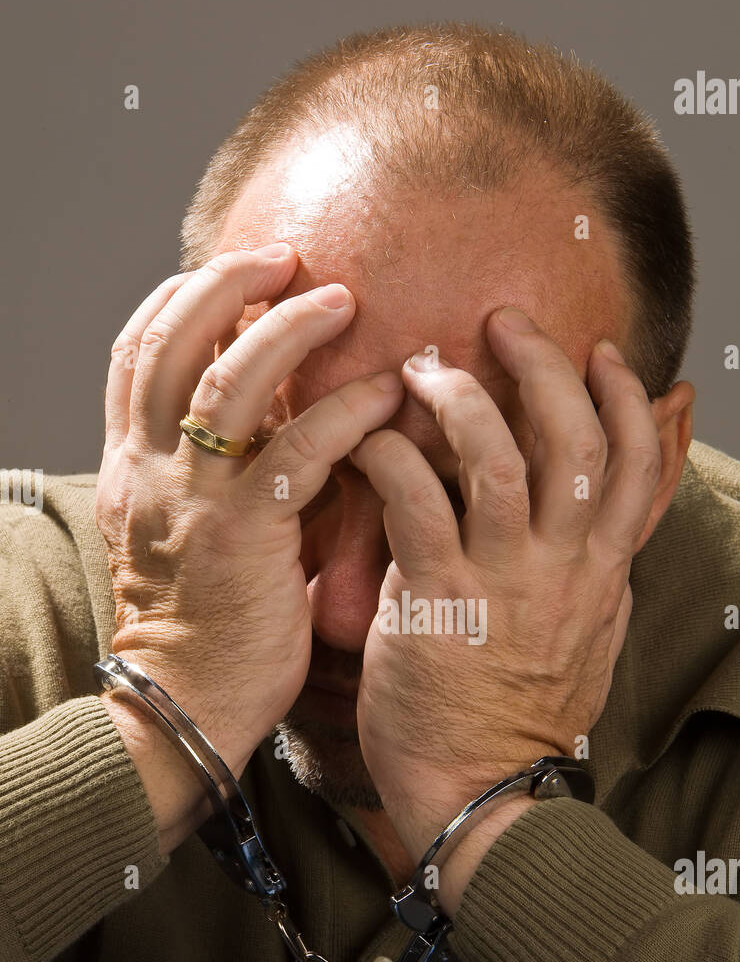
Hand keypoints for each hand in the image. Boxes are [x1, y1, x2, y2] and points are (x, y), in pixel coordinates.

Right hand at [97, 243, 403, 778]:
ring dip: (287, 327)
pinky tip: (386, 394)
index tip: (235, 271)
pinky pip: (297, 452)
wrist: (186, 703)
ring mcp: (193, 500)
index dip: (182, 299)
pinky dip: (344, 412)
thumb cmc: (203, 627)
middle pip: (171, 343)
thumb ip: (214, 477)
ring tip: (341, 299)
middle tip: (287, 257)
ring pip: (226, 379)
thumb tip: (275, 432)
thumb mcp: (187, 535)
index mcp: (131, 467)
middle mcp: (150, 471)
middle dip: (228, 285)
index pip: (136, 354)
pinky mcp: (244, 537)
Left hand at [348, 310, 660, 866]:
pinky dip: (392, 455)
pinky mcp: (437, 602)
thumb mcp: (590, 638)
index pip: (638, 463)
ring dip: (463, 396)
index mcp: (602, 573)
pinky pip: (416, 503)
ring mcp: (502, 583)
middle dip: (546, 367)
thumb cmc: (520, 714)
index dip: (627, 397)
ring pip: (501, 458)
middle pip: (576, 439)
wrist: (481, 792)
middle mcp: (563, 568)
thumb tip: (619, 524)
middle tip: (504, 323)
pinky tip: (368, 436)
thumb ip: (603, 574)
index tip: (602, 352)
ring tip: (425, 369)